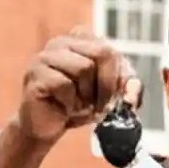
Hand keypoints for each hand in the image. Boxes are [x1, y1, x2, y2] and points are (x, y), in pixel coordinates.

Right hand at [13, 27, 141, 144]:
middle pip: (102, 53)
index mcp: (81, 39)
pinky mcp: (35, 75)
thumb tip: (133, 92)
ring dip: (86, 95)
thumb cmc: (77, 106)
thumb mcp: (110, 95)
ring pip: (83, 67)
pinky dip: (69, 102)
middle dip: (106, 85)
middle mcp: (61, 42)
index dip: (117, 77)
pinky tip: (63, 108)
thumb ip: (128, 88)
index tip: (113, 97)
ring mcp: (45, 56)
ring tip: (78, 105)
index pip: (111, 50)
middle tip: (99, 105)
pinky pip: (63, 84)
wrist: (46, 127)